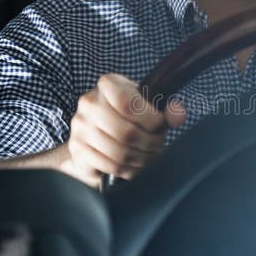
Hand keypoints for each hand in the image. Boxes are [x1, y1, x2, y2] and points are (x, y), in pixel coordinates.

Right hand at [59, 73, 185, 187]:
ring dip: (141, 159)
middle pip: (126, 132)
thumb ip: (167, 109)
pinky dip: (128, 171)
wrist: (99, 130)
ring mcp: (79, 128)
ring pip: (118, 152)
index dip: (150, 119)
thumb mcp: (148, 105)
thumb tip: (178, 115)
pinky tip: (135, 165)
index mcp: (108, 84)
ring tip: (149, 156)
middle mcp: (89, 103)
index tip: (160, 125)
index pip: (127, 103)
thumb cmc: (128, 115)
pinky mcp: (77, 151)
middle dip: (150, 144)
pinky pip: (109, 166)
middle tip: (159, 146)